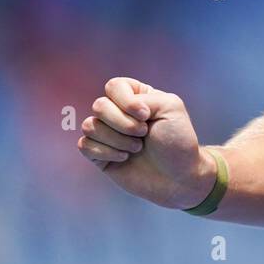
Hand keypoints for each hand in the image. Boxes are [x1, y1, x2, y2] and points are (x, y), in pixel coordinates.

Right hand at [77, 76, 215, 209]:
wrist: (179, 176)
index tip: (146, 116)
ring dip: (117, 139)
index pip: (114, 86)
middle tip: (143, 134)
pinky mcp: (99, 155)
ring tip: (137, 148)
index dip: (126, 101)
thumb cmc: (178, 140)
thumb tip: (117, 109)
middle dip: (123, 123)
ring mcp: (107, 134)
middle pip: (99, 106)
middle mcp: (118, 113)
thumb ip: (144, 97)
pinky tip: (124, 158)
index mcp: (136, 97)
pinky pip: (84, 145)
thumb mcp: (170, 107)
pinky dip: (106, 152)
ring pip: (90, 126)